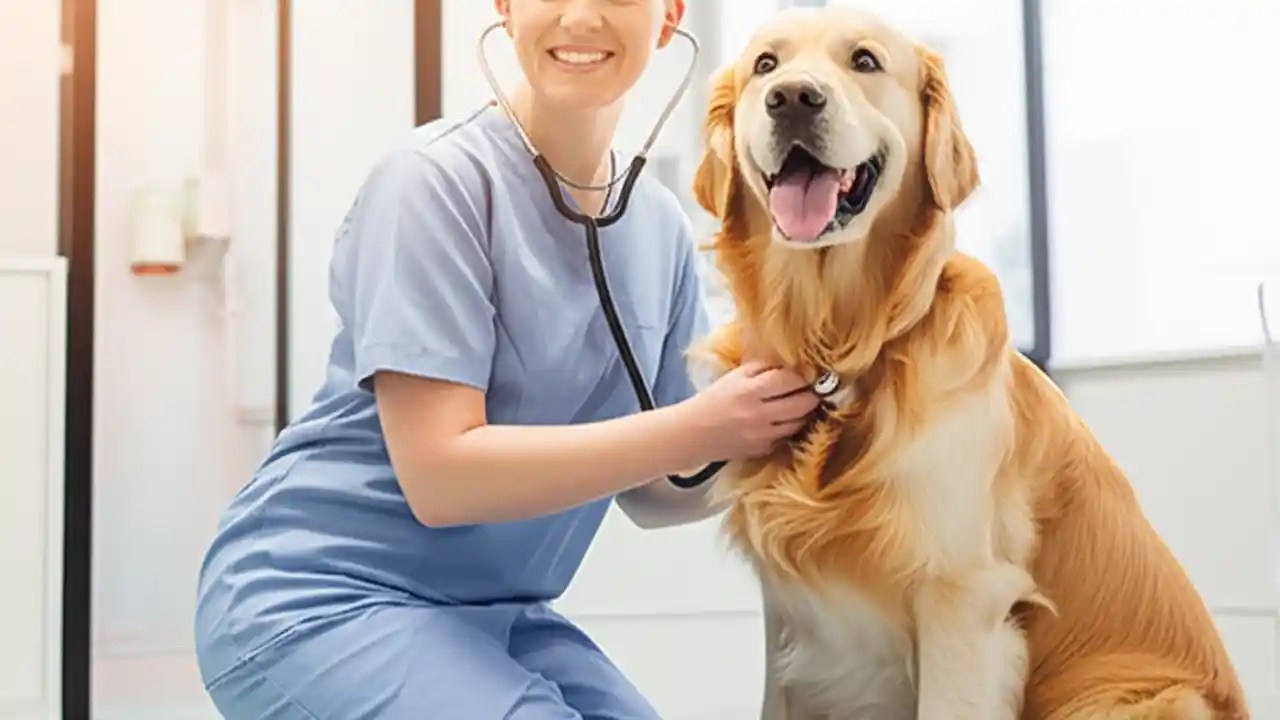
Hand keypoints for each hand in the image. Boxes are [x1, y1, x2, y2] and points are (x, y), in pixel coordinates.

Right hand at [679, 360, 820, 461]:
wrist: (693, 433)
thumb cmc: (715, 399)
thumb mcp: (736, 375)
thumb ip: (764, 366)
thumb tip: (795, 363)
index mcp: (750, 390)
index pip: (791, 379)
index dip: (805, 374)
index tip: (810, 371)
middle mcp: (760, 414)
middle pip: (804, 403)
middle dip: (813, 393)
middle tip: (814, 387)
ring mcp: (764, 435)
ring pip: (801, 422)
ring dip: (806, 411)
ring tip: (804, 402)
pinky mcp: (764, 450)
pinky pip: (788, 436)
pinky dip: (792, 426)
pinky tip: (788, 418)